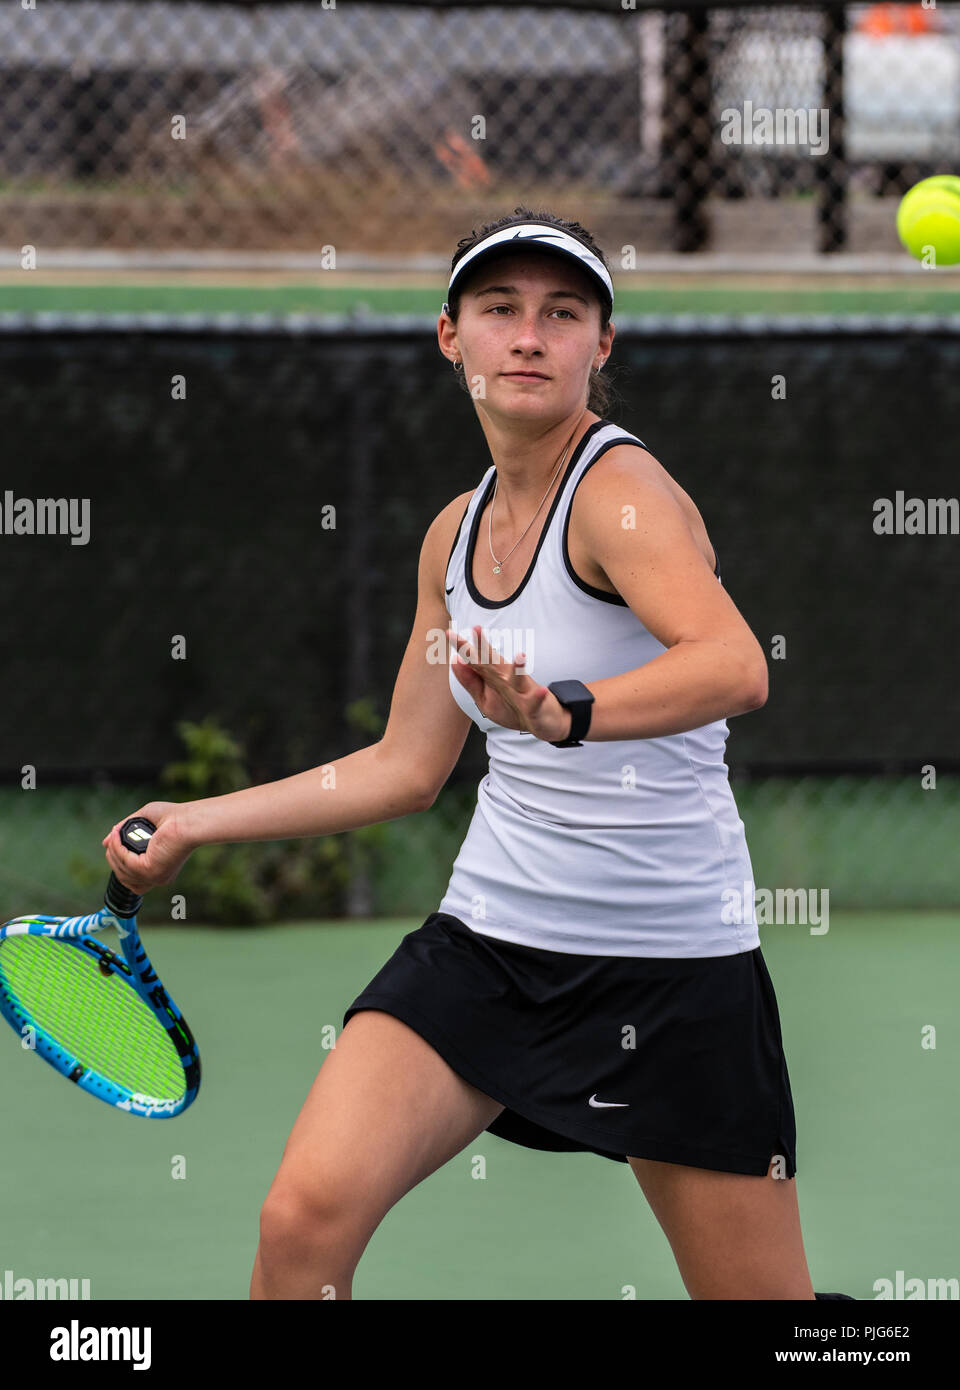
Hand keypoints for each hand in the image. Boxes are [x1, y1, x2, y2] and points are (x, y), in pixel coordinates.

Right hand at [101, 801, 195, 895]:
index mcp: (159, 871)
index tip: (114, 848)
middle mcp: (157, 878)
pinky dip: (117, 848)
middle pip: (123, 877)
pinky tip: (116, 835)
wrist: (189, 820)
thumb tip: (104, 843)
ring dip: (113, 852)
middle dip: (113, 858)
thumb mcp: (143, 821)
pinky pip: (124, 862)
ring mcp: (154, 876)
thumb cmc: (174, 817)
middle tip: (113, 839)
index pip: (132, 880)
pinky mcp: (150, 870)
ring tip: (115, 834)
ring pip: (121, 871)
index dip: (119, 865)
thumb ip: (124, 832)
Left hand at [446, 625, 571, 741]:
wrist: (542, 722)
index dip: (464, 648)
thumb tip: (456, 661)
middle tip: (476, 628)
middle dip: (485, 648)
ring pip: (519, 679)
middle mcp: (507, 680)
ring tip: (520, 656)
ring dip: (519, 668)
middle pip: (494, 663)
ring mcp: (521, 692)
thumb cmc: (512, 706)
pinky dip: (539, 697)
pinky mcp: (534, 706)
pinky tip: (542, 691)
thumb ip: (471, 681)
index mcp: (493, 678)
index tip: (449, 633)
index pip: (476, 661)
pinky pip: (536, 702)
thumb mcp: (485, 697)